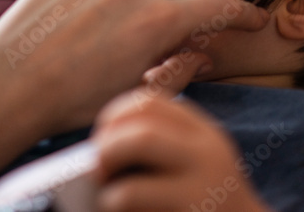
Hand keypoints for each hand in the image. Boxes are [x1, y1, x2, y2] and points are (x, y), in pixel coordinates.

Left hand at [0, 0, 269, 192]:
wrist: (9, 86)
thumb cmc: (72, 100)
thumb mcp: (137, 91)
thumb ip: (180, 68)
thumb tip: (202, 53)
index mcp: (161, 21)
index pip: (220, 6)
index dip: (242, 14)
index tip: (252, 18)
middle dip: (191, 8)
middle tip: (179, 34)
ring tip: (139, 19)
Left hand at [92, 93, 270, 211]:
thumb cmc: (205, 209)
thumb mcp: (196, 167)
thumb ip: (165, 147)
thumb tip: (103, 142)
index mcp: (203, 134)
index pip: (151, 101)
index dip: (116, 114)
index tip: (102, 137)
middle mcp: (206, 149)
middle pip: (143, 116)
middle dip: (108, 139)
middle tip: (96, 167)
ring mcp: (202, 179)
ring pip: (141, 140)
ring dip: (107, 160)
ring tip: (103, 188)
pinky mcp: (192, 208)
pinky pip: (132, 191)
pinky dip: (111, 197)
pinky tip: (113, 207)